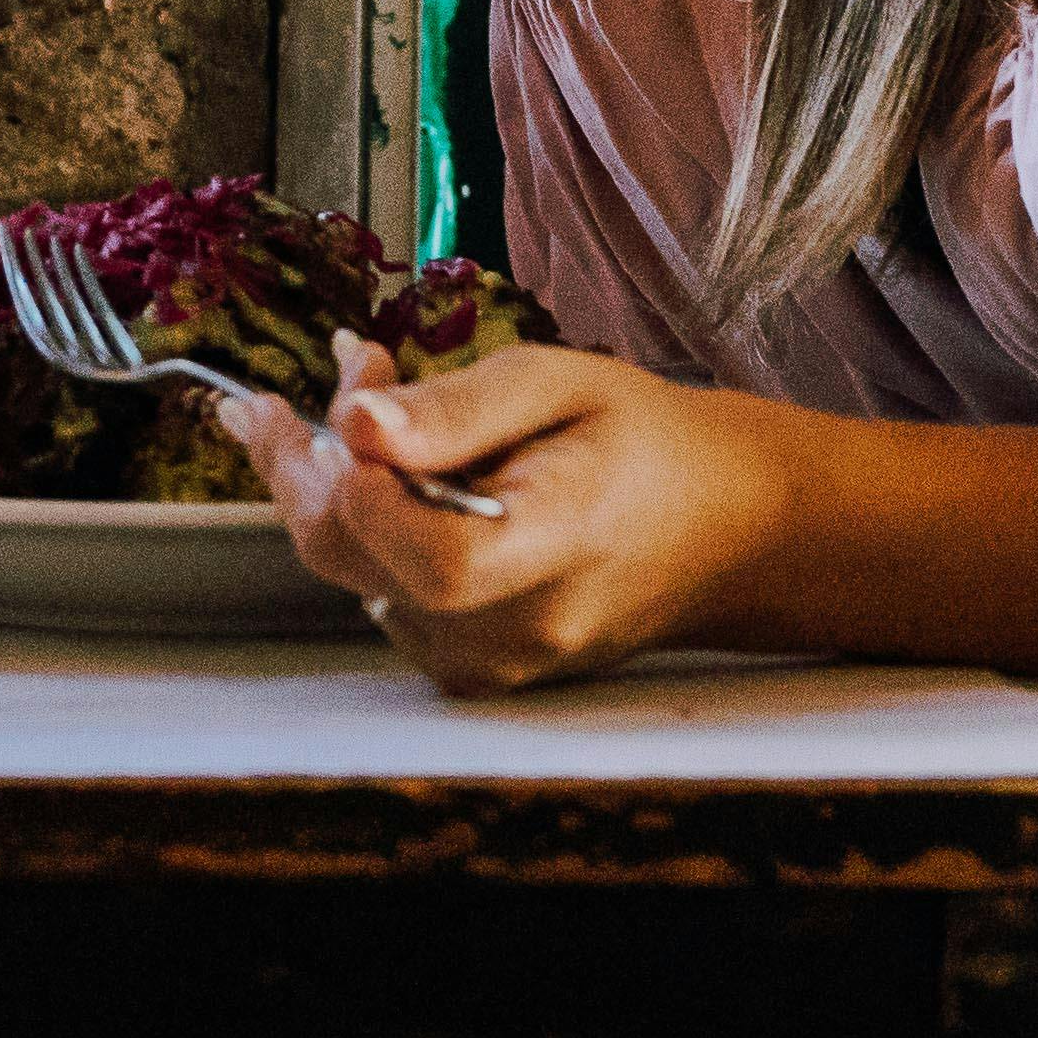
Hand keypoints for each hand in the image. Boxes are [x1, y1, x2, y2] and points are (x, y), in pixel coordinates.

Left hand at [222, 336, 790, 694]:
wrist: (721, 529)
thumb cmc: (644, 441)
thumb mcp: (560, 384)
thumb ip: (456, 409)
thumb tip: (353, 423)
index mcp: (560, 549)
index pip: (432, 557)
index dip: (363, 482)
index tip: (356, 389)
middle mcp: (523, 628)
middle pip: (361, 563)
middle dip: (317, 457)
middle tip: (349, 368)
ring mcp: (497, 662)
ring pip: (357, 576)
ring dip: (341, 487)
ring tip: (381, 406)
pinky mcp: (476, 668)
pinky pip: (383, 598)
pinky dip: (372, 532)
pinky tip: (402, 476)